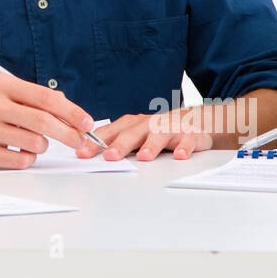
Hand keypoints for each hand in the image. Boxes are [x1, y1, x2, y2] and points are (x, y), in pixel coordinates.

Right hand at [0, 73, 94, 168]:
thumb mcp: (3, 91)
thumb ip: (34, 97)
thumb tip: (70, 109)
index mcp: (2, 85)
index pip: (46, 98)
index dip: (71, 111)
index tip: (87, 122)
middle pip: (43, 122)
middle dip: (68, 133)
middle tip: (80, 140)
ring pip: (35, 143)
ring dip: (42, 146)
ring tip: (31, 141)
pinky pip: (21, 160)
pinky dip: (27, 158)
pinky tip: (16, 151)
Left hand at [77, 110, 213, 161]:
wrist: (193, 120)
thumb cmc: (158, 129)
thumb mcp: (135, 134)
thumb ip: (116, 143)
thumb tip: (89, 154)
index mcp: (131, 124)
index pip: (109, 133)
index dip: (95, 142)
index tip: (83, 153)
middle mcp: (147, 124)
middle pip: (132, 134)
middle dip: (120, 145)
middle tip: (110, 156)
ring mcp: (168, 127)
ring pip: (158, 135)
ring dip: (151, 145)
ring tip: (144, 157)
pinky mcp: (188, 133)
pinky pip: (186, 140)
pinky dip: (183, 147)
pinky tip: (179, 156)